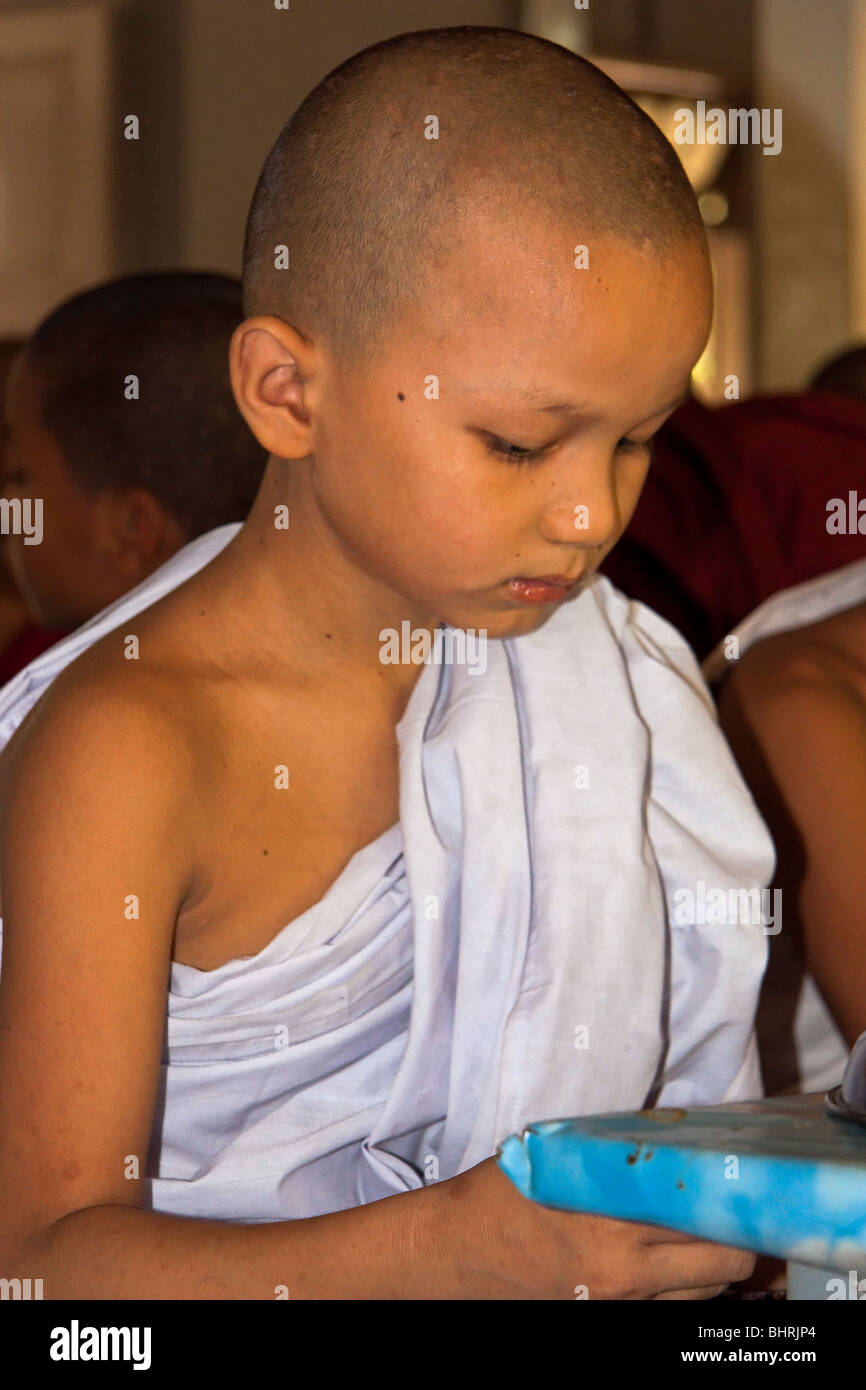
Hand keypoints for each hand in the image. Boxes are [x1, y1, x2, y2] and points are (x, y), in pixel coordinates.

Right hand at [435, 1156, 754, 1299]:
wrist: (456, 1251)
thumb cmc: (502, 1194)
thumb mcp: (558, 1155)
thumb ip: (617, 1150)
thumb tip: (674, 1132)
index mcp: (613, 1219)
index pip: (707, 1215)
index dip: (735, 1198)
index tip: (743, 1181)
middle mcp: (626, 1270)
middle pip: (724, 1264)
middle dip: (736, 1237)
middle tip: (732, 1209)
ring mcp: (620, 1303)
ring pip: (705, 1292)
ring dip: (712, 1264)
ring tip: (701, 1233)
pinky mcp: (610, 1321)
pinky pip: (671, 1308)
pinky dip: (681, 1286)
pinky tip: (668, 1259)